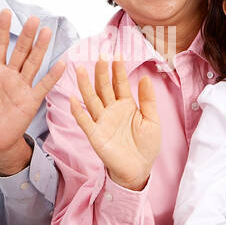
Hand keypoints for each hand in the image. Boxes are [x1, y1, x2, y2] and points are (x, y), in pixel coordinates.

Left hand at [0, 10, 65, 175]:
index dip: (2, 30)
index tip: (5, 12)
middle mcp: (9, 74)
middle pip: (20, 51)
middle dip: (26, 35)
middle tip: (34, 19)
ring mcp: (22, 86)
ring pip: (33, 63)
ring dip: (40, 48)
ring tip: (46, 32)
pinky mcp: (30, 100)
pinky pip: (43, 85)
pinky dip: (52, 75)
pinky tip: (61, 63)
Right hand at [69, 58, 160, 191]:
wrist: (139, 170)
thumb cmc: (146, 146)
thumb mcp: (152, 120)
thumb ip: (148, 100)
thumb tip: (146, 77)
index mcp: (126, 105)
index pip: (120, 83)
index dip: (118, 69)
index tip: (117, 54)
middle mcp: (111, 110)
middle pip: (104, 87)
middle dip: (102, 72)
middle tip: (100, 55)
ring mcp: (102, 122)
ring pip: (92, 100)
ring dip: (86, 85)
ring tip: (81, 69)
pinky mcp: (95, 135)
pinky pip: (85, 121)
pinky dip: (78, 111)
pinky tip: (73, 98)